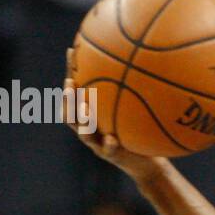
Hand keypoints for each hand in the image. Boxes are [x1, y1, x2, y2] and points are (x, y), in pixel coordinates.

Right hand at [63, 56, 165, 184]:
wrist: (145, 162)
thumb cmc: (138, 130)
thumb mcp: (135, 109)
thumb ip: (132, 89)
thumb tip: (144, 55)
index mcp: (91, 115)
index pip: (76, 92)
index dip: (71, 73)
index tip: (71, 52)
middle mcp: (90, 128)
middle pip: (70, 114)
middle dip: (68, 99)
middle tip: (70, 84)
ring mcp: (98, 143)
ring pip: (84, 133)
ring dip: (84, 121)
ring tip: (86, 110)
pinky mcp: (112, 156)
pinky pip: (108, 151)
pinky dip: (108, 144)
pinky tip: (111, 138)